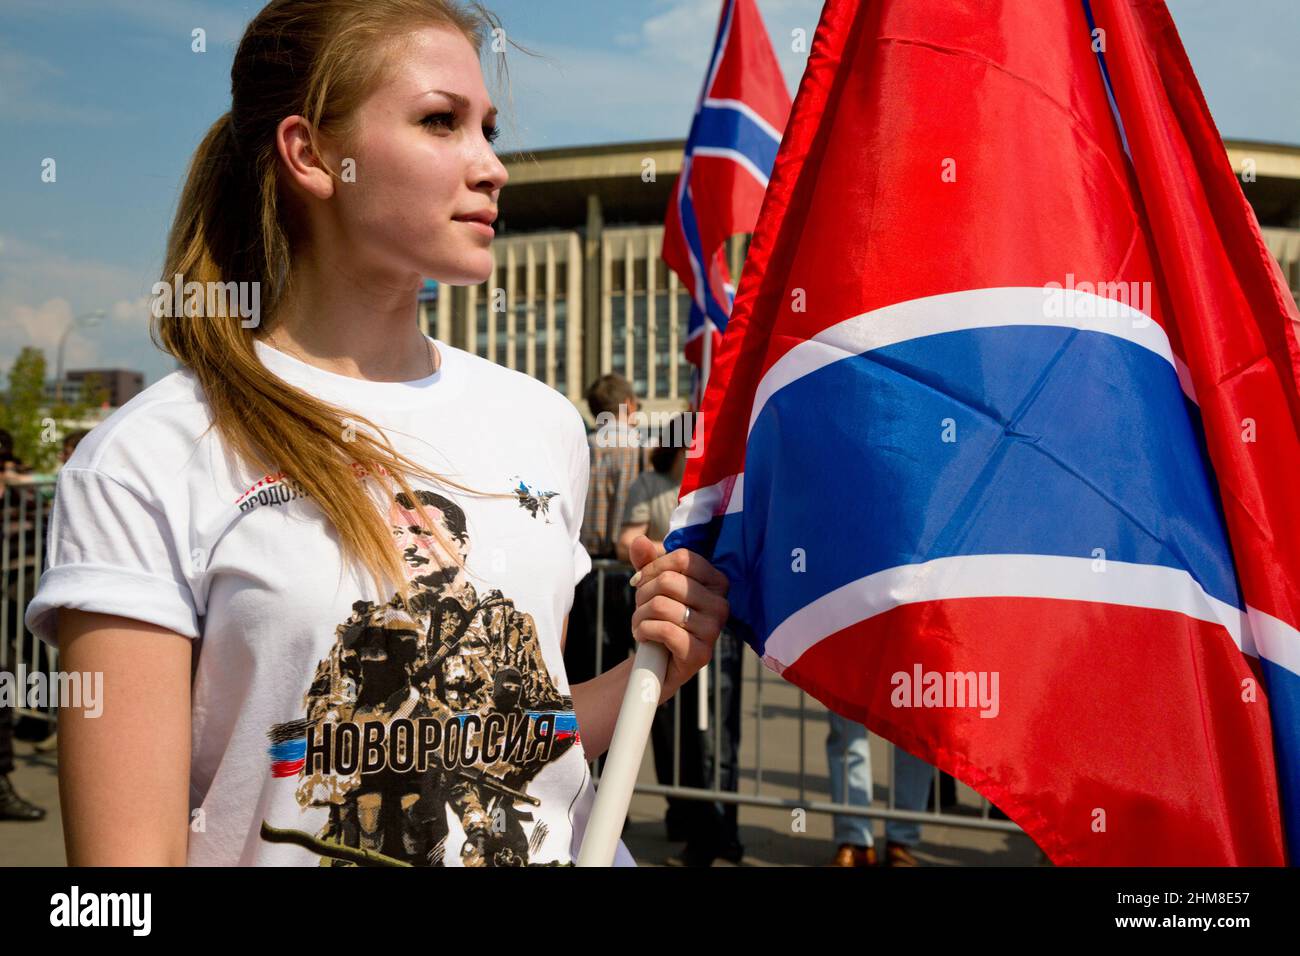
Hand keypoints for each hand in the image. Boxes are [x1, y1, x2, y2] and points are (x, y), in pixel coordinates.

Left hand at [627, 535, 729, 704]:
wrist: (656, 663)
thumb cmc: (660, 618)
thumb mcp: (652, 585)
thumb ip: (647, 561)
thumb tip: (638, 541)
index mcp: (717, 582)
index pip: (682, 558)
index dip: (653, 567)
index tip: (643, 582)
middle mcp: (721, 605)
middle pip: (668, 580)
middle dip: (643, 594)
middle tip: (642, 608)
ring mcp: (713, 631)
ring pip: (661, 604)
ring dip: (640, 615)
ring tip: (641, 624)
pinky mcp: (700, 654)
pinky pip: (662, 629)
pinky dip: (643, 630)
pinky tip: (644, 636)